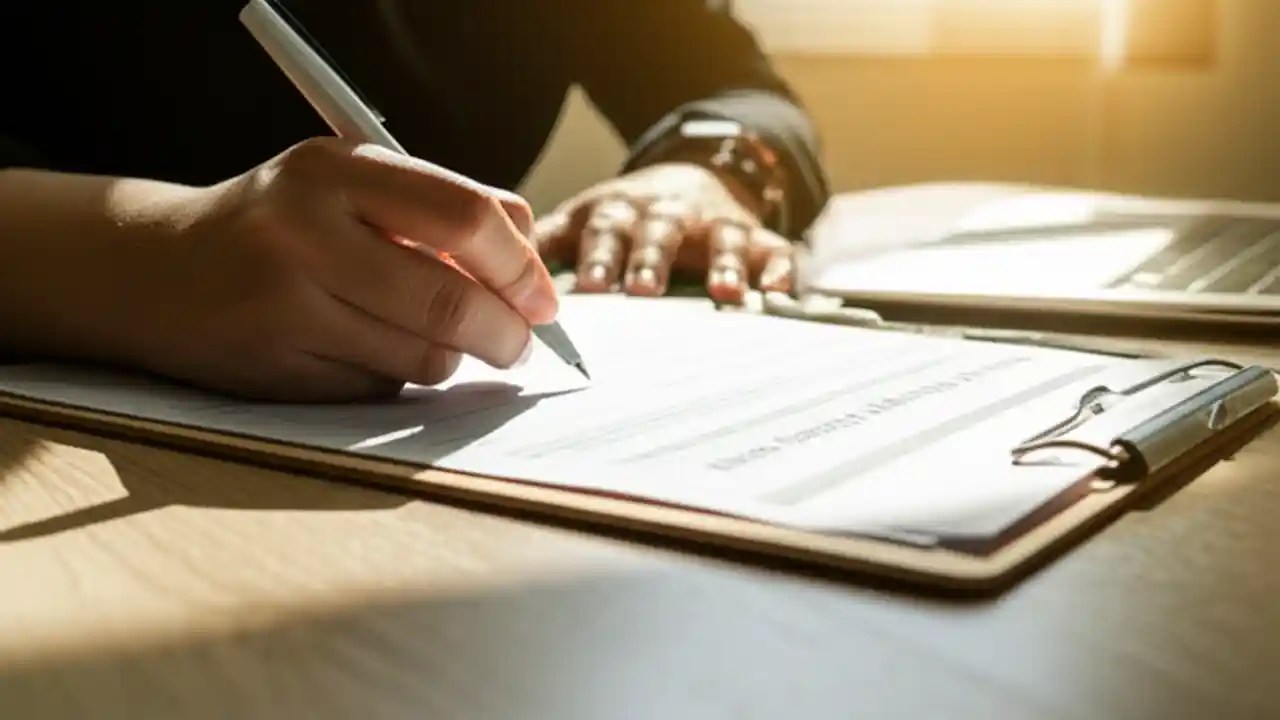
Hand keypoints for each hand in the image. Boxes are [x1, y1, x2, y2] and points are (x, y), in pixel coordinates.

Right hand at [77, 138, 555, 400]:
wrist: (156, 269)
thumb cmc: (280, 221)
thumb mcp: (349, 183)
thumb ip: (438, 208)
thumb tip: (531, 259)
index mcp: (335, 172)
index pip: (465, 217)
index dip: (520, 265)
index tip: (543, 299)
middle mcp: (304, 233)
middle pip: (451, 299)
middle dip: (506, 332)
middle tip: (519, 343)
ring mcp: (286, 306)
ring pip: (424, 357)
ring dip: (452, 357)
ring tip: (433, 339)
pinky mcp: (275, 371)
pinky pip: (381, 390)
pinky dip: (398, 379)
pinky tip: (364, 351)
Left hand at [532, 162, 792, 304]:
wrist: (694, 175)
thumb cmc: (629, 215)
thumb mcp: (586, 218)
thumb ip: (545, 242)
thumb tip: (484, 269)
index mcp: (618, 213)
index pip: (604, 232)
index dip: (598, 258)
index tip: (591, 289)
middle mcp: (666, 215)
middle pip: (658, 234)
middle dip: (651, 260)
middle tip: (643, 291)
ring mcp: (713, 225)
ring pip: (720, 240)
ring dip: (723, 264)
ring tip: (723, 294)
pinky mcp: (755, 235)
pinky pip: (773, 249)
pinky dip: (779, 268)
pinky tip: (779, 291)